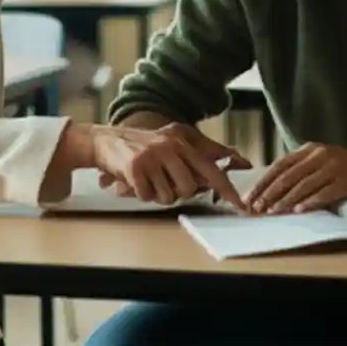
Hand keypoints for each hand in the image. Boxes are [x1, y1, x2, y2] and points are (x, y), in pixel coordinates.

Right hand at [91, 123, 251, 209]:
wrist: (106, 140)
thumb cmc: (142, 145)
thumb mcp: (172, 142)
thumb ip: (199, 154)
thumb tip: (230, 167)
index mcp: (182, 142)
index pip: (211, 170)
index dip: (226, 189)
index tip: (240, 205)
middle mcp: (170, 148)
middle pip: (189, 189)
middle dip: (177, 191)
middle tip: (163, 180)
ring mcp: (153, 157)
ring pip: (168, 196)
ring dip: (157, 194)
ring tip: (148, 178)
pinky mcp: (136, 168)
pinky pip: (148, 197)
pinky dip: (141, 194)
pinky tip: (135, 180)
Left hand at [244, 143, 346, 214]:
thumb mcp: (324, 163)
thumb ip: (303, 171)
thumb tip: (274, 189)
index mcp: (311, 149)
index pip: (280, 165)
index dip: (264, 181)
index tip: (250, 196)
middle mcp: (320, 154)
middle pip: (288, 175)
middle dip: (269, 193)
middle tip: (256, 208)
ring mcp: (334, 166)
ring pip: (303, 185)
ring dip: (285, 200)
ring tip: (272, 212)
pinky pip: (324, 192)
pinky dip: (310, 202)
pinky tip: (298, 211)